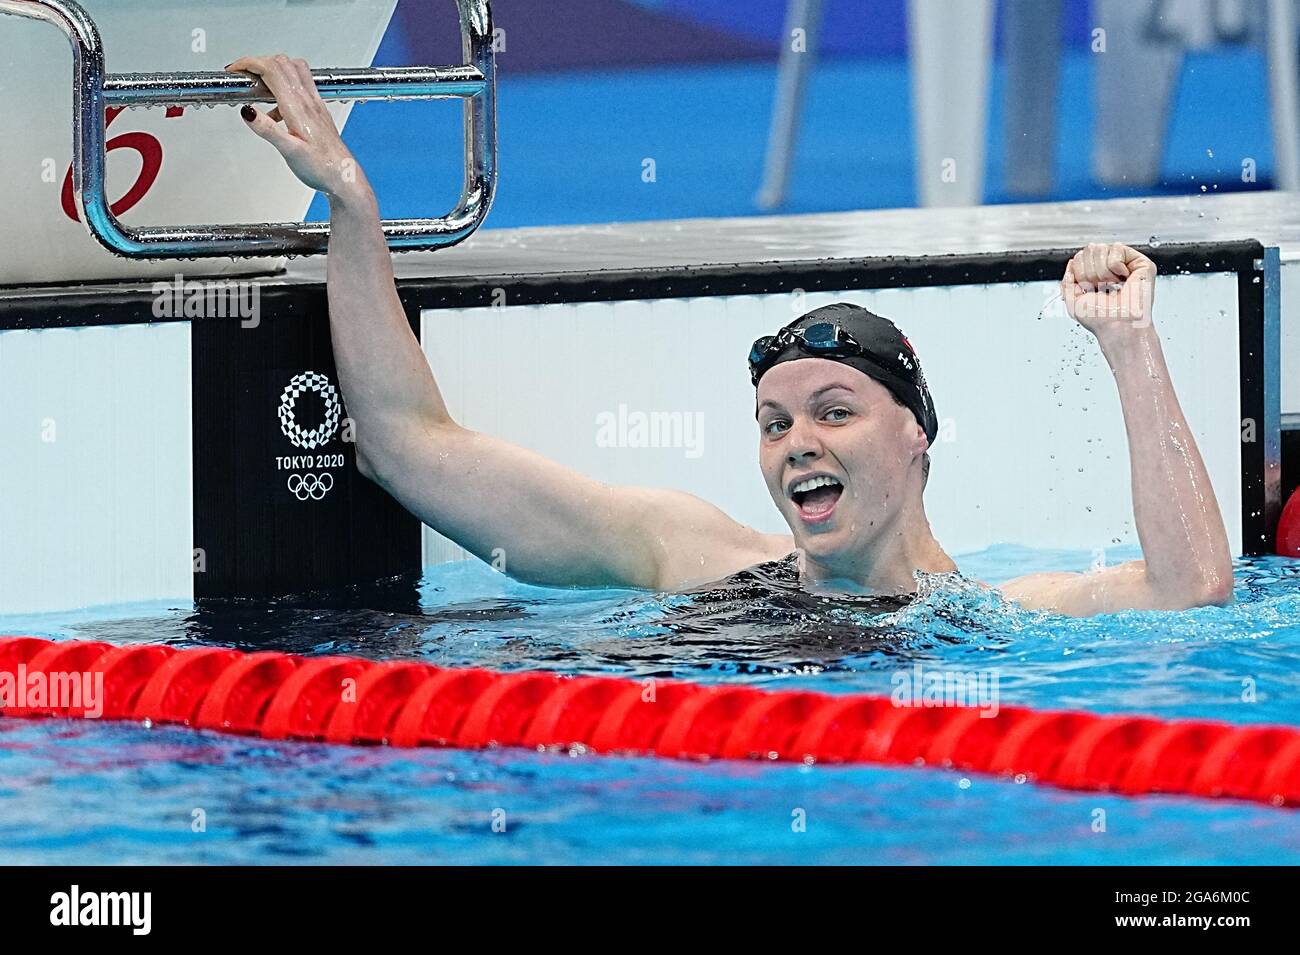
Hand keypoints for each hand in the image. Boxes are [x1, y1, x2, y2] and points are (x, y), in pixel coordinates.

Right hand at [227, 54, 362, 197]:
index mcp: (298, 107)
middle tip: (241, 76)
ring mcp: (315, 103)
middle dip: (257, 62)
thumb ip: (267, 130)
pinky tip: (274, 111)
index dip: (249, 63)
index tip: (234, 70)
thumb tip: (247, 111)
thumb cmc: (322, 168)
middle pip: (281, 63)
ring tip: (256, 88)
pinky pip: (300, 86)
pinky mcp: (318, 110)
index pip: (272, 70)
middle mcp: (308, 101)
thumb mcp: (289, 151)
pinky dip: (282, 87)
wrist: (344, 177)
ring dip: (272, 70)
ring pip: (293, 69)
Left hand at [1061, 242, 1156, 338]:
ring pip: (1101, 248)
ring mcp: (1126, 265)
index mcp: (1097, 276)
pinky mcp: (1141, 263)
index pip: (1080, 257)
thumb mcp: (1072, 300)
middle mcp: (1111, 269)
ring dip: (1101, 272)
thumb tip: (1072, 262)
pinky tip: (1123, 280)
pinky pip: (1117, 249)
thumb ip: (1067, 281)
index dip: (1079, 272)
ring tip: (1111, 286)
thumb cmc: (1099, 318)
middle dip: (1089, 272)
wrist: (1116, 326)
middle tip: (1100, 288)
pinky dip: (1114, 266)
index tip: (1088, 289)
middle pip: (1089, 249)